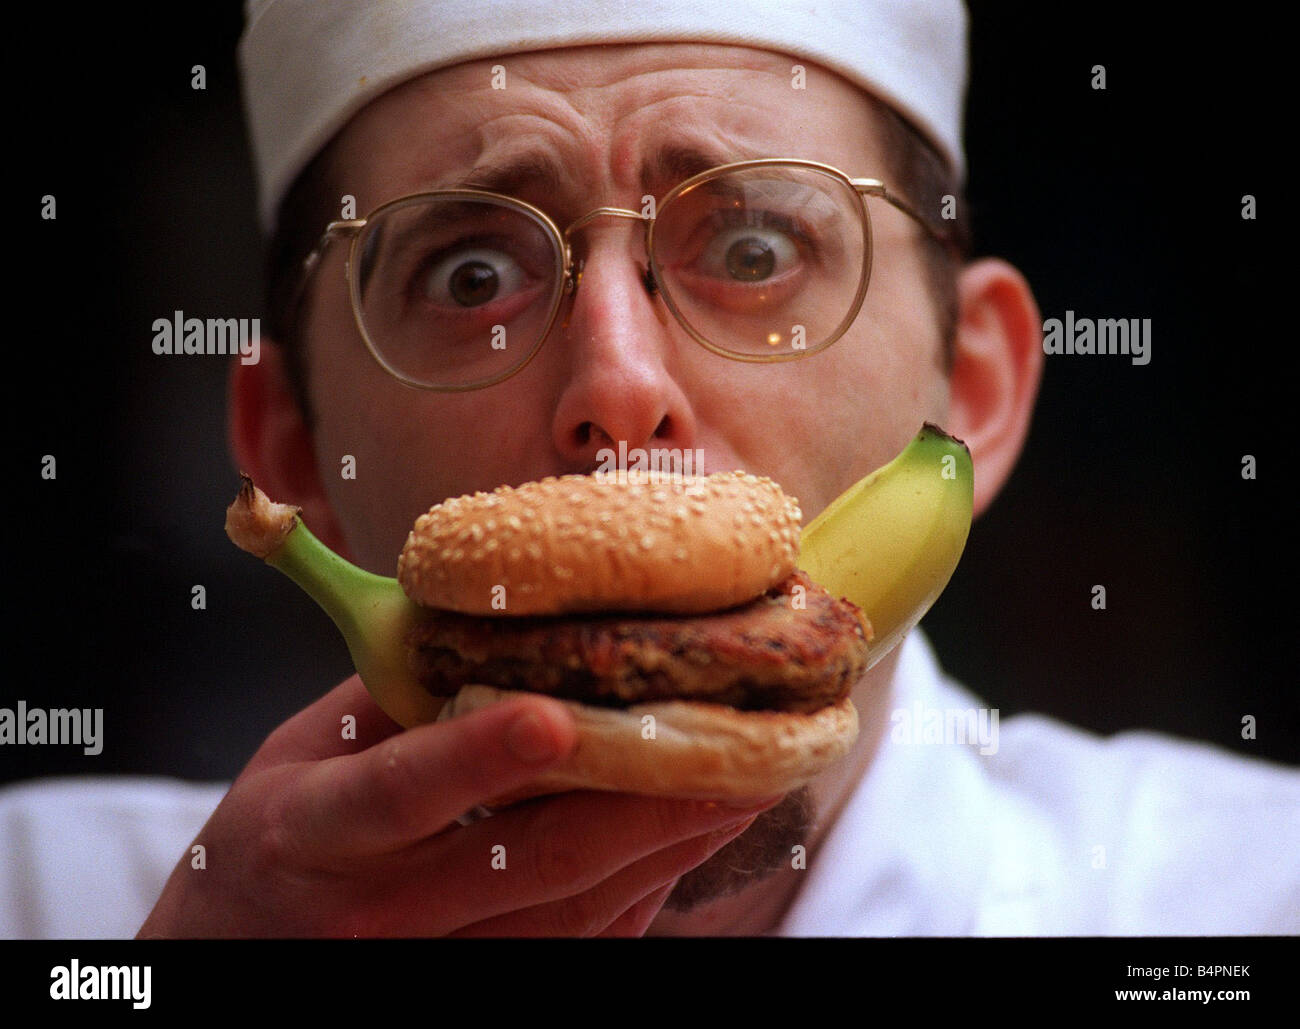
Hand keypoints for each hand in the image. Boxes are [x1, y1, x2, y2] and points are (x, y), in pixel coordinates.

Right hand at [137, 675, 777, 936]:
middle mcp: (379, 909)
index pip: (402, 792)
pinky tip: (690, 837)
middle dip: (640, 800)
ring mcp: (433, 961)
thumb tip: (496, 619)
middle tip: (733, 739)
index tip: (555, 715)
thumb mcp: (300, 751)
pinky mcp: (478, 985)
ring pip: (574, 910)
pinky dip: (645, 890)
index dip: (478, 756)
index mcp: (316, 832)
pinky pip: (582, 944)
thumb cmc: (269, 840)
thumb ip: (395, 693)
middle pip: (528, 859)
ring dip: (668, 844)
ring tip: (745, 780)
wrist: (236, 957)